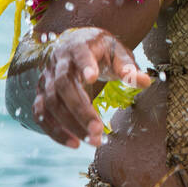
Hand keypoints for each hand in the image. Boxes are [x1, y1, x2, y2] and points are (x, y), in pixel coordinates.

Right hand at [32, 26, 151, 149]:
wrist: (75, 43)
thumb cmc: (100, 49)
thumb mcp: (116, 51)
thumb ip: (128, 67)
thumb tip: (145, 82)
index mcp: (79, 47)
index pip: (80, 55)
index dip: (84, 66)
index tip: (93, 78)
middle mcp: (58, 62)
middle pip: (63, 85)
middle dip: (80, 110)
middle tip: (98, 130)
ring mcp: (47, 79)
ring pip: (51, 103)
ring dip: (69, 125)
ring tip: (92, 140)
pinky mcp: (42, 94)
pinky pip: (41, 114)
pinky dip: (55, 131)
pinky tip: (74, 144)